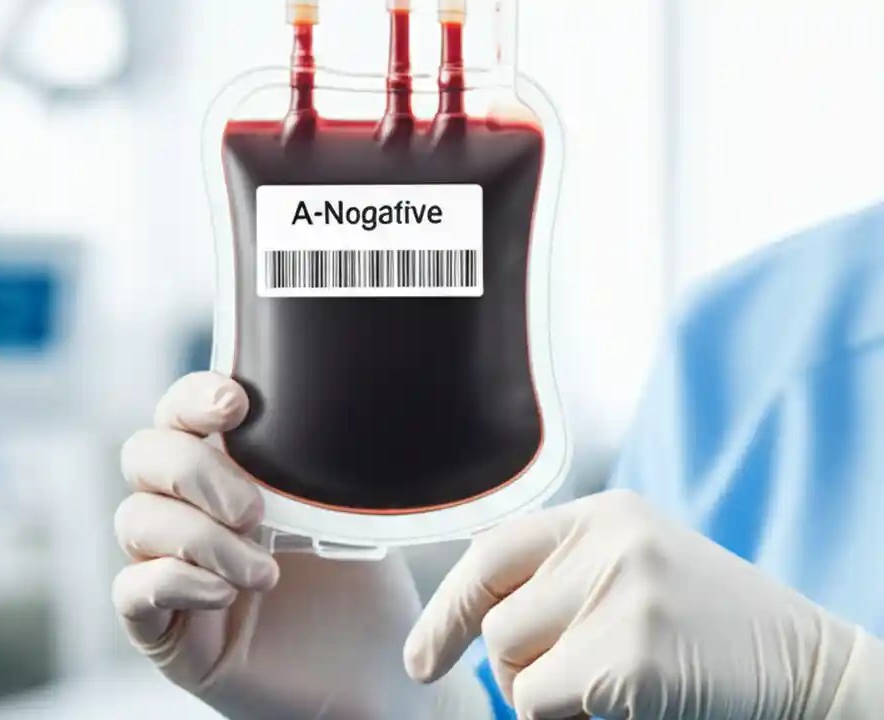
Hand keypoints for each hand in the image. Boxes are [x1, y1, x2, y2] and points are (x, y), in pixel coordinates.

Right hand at [113, 372, 439, 718]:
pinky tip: (226, 596)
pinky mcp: (165, 631)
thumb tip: (323, 402)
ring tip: (264, 574)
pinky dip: (176, 582)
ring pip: (134, 520)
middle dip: (192, 470)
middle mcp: (189, 513)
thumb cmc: (361, 596)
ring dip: (201, 538)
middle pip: (142, 455)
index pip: (179, 415)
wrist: (377, 683)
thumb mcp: (348, 515)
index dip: (192, 398)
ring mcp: (171, 570)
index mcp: (226, 473)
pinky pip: (132, 591)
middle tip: (255, 510)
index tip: (236, 406)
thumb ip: (316, 463)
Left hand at [404, 490, 863, 718]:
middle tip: (575, 680)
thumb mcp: (635, 570)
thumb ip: (561, 576)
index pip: (490, 552)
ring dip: (539, 694)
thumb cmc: (710, 631)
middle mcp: (609, 543)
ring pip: (510, 664)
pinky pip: (540, 704)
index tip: (420, 662)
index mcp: (605, 514)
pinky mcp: (628, 659)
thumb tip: (460, 632)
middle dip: (516, 667)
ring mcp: (621, 597)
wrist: (811, 669)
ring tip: (605, 686)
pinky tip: (624, 705)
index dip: (445, 609)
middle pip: (496, 620)